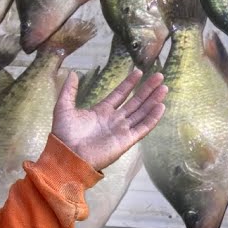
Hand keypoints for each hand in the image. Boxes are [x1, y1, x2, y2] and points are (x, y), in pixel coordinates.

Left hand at [51, 69, 166, 170]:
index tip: (138, 71)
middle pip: (135, 102)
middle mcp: (114, 120)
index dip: (129, 83)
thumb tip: (72, 73)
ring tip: (164, 88)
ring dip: (153, 100)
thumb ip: (69, 90)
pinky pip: (143, 128)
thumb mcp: (63, 108)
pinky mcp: (127, 141)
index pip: (120, 94)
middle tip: (159, 76)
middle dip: (147, 89)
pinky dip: (153, 118)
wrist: (66, 156)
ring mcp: (122, 130)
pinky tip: (161, 106)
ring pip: (142, 112)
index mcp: (101, 112)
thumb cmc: (64, 135)